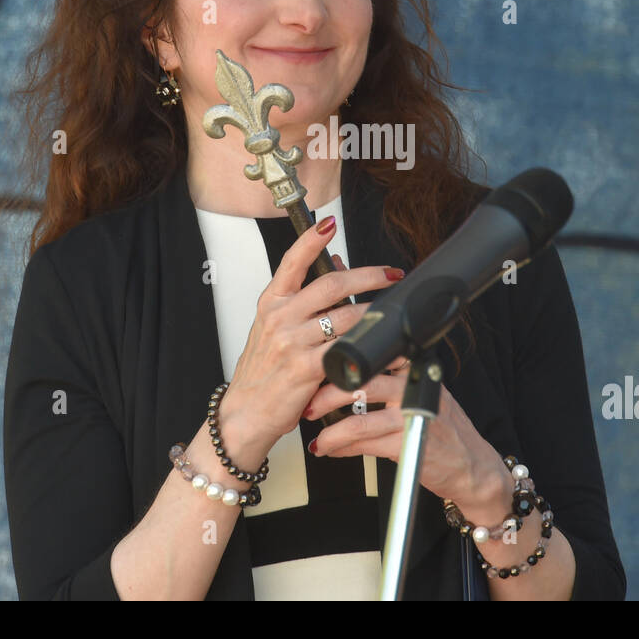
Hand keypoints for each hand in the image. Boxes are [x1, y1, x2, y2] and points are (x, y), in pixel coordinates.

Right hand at [221, 215, 405, 459]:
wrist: (245, 414)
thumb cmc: (262, 374)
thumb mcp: (274, 330)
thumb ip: (303, 301)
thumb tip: (337, 268)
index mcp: (272, 303)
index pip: (291, 262)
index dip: (311, 241)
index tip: (328, 223)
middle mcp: (280, 317)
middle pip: (331, 284)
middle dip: (369, 276)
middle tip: (391, 274)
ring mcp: (291, 341)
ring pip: (345, 316)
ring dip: (376, 314)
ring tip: (393, 314)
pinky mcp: (305, 367)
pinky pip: (345, 349)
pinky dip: (369, 347)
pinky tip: (384, 348)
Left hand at [302, 355, 508, 513]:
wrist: (472, 467)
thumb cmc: (442, 431)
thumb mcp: (418, 398)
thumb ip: (386, 387)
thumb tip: (338, 386)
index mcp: (416, 369)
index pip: (374, 355)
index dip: (341, 363)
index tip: (316, 371)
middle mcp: (416, 386)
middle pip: (362, 380)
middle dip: (327, 393)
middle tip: (308, 403)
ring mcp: (414, 415)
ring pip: (360, 416)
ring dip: (331, 429)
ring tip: (316, 435)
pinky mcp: (410, 444)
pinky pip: (366, 444)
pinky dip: (342, 448)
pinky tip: (330, 450)